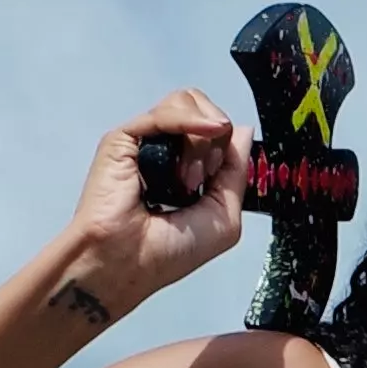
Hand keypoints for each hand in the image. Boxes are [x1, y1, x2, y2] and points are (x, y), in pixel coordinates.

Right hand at [47, 94, 249, 334]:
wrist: (128, 262)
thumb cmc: (168, 252)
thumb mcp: (224, 215)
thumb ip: (236, 171)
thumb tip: (242, 130)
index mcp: (188, 168)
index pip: (217, 132)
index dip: (227, 149)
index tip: (215, 182)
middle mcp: (166, 152)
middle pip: (205, 111)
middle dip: (216, 141)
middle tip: (202, 181)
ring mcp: (145, 143)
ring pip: (189, 105)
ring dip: (200, 143)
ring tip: (186, 181)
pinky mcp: (124, 138)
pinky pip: (167, 110)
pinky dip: (191, 120)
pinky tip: (208, 131)